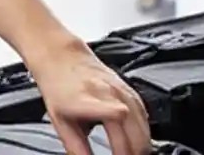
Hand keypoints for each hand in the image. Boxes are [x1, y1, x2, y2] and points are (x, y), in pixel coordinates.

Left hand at [27, 39, 150, 154]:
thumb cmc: (58, 88)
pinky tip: (140, 143)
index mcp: (87, 100)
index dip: (122, 141)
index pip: (116, 115)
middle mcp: (108, 93)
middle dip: (133, 152)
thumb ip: (75, 147)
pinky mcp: (129, 89)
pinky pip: (144, 115)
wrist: (62, 58)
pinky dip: (144, 132)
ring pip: (143, 123)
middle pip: (134, 128)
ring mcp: (121, 90)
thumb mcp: (59, 121)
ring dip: (142, 145)